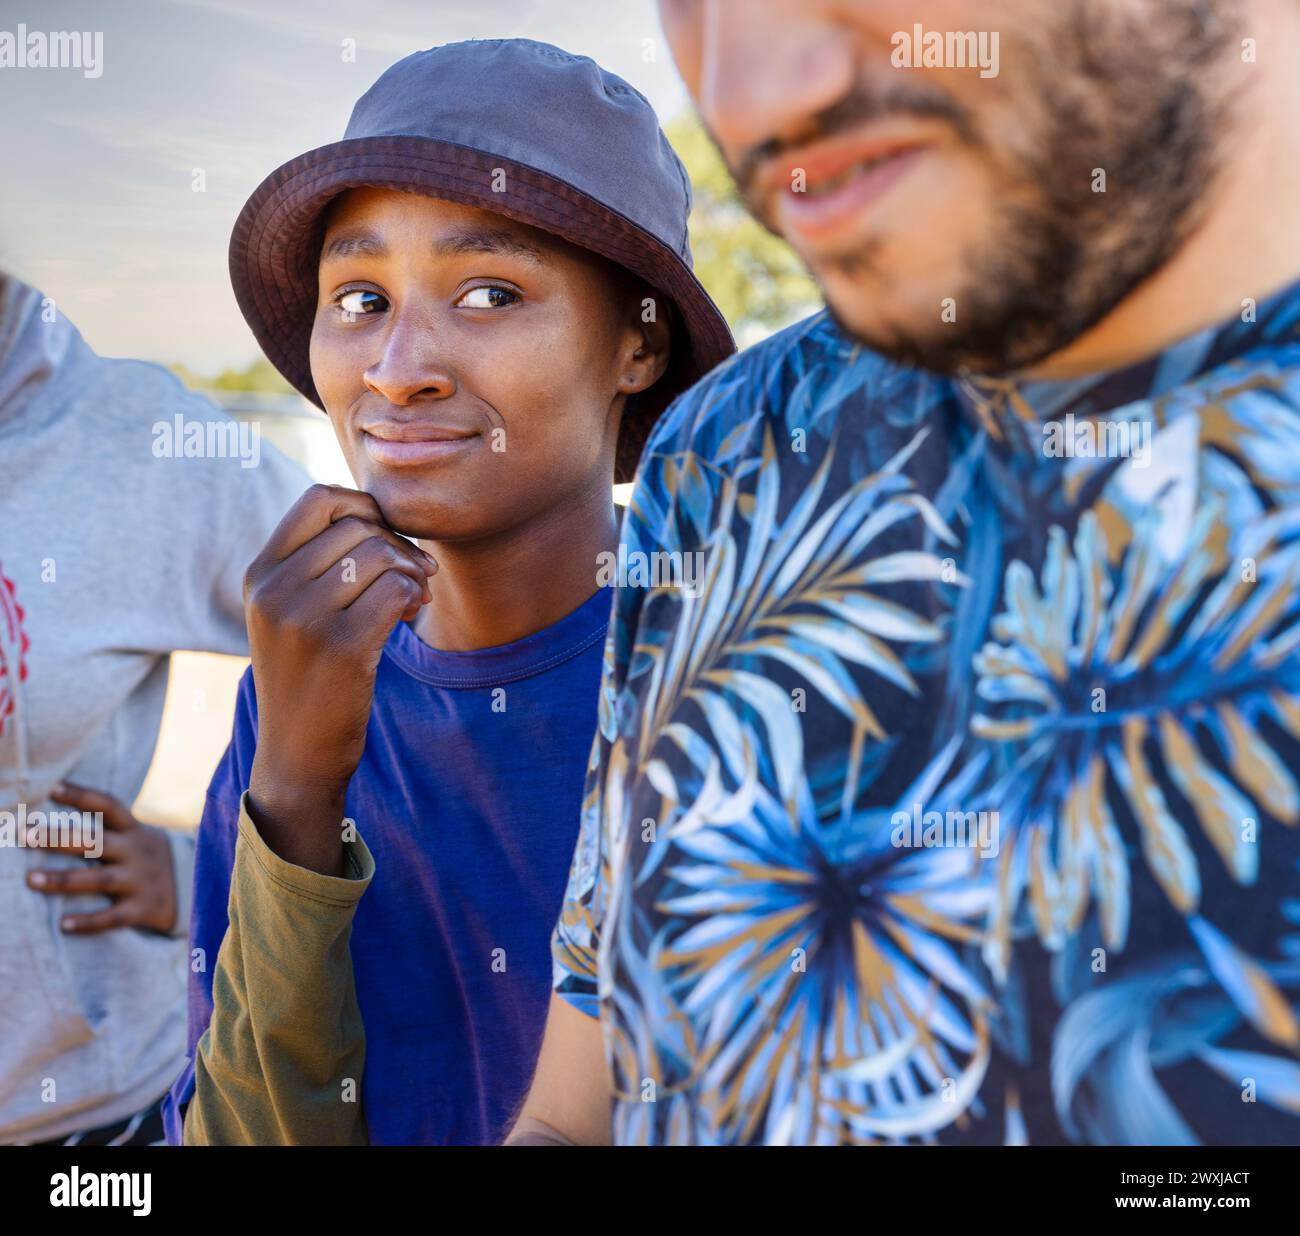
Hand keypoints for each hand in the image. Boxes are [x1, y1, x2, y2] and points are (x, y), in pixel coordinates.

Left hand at [26, 783, 178, 934]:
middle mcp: (138, 852)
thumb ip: (106, 831)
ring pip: (99, 879)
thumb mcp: (137, 838)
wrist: (197, 889)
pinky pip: (113, 917)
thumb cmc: (146, 860)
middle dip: (58, 838)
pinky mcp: (144, 909)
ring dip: (63, 879)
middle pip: (95, 842)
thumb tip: (51, 823)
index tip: (52, 789)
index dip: (82, 796)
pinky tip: (62, 925)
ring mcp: (142, 880)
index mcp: (135, 830)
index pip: (109, 806)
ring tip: (30, 879)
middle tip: (25, 835)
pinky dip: (88, 922)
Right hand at [243, 484, 436, 873]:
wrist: (298, 752)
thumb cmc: (308, 675)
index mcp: (260, 574)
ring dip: (411, 573)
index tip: (384, 539)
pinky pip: (396, 590)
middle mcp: (274, 590)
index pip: (319, 499)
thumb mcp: (289, 612)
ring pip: (381, 555)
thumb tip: (378, 511)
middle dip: (400, 545)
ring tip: (411, 600)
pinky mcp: (342, 648)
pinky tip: (406, 618)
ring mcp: (305, 618)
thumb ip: (316, 562)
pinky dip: (412, 598)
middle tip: (414, 577)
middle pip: (360, 526)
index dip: (365, 507)